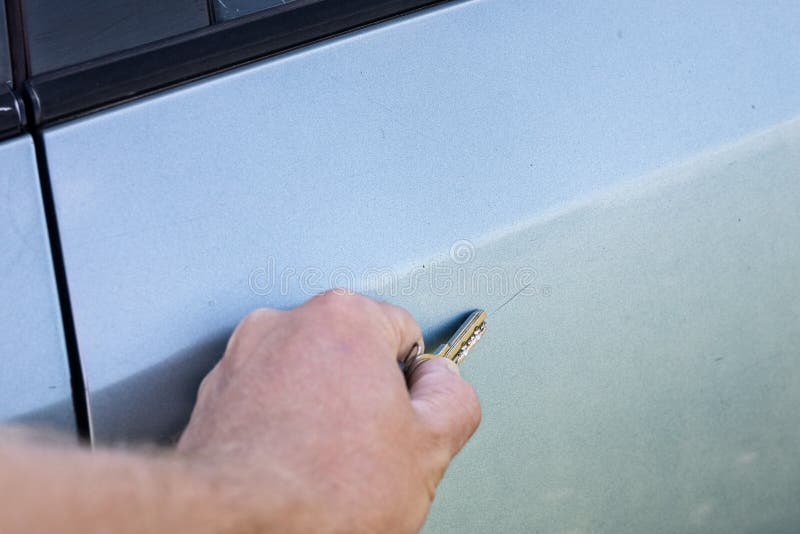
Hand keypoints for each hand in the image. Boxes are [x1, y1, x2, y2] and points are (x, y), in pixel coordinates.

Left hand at [178, 290, 480, 532]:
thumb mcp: (429, 447)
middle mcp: (286, 323)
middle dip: (366, 394)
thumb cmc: (320, 491)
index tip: (405, 418)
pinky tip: (292, 462)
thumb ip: (453, 397)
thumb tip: (443, 384)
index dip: (414, 386)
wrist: (237, 525)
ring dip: (322, 408)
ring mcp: (244, 356)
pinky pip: (269, 398)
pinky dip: (283, 422)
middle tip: (368, 447)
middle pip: (353, 352)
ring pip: (309, 375)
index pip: (405, 334)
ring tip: (325, 460)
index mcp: (343, 317)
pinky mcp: (214, 394)